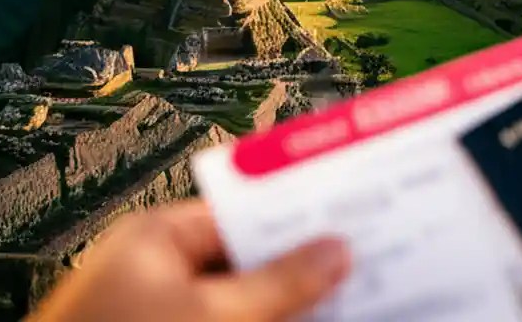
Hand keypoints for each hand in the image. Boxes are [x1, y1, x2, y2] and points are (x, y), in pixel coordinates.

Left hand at [30, 200, 349, 321]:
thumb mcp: (210, 315)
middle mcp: (154, 270)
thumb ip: (278, 284)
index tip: (354, 217)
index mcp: (156, 236)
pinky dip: (260, 321)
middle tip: (367, 265)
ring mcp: (154, 310)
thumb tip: (335, 250)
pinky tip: (299, 321)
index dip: (302, 215)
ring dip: (288, 304)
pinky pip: (223, 320)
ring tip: (349, 301)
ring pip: (241, 300)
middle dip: (304, 267)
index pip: (245, 211)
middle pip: (249, 259)